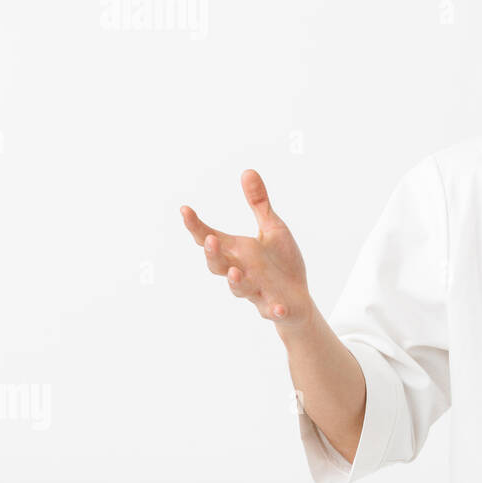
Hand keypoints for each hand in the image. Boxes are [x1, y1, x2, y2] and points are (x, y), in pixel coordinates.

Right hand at [181, 170, 313, 327]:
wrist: (297, 299)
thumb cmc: (280, 263)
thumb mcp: (272, 229)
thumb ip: (259, 204)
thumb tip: (248, 170)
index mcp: (237, 251)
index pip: (210, 238)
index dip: (195, 226)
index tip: (185, 209)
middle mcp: (241, 271)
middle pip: (217, 265)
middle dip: (212, 254)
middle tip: (210, 240)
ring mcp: (256, 291)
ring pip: (239, 289)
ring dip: (236, 281)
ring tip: (235, 272)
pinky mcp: (274, 307)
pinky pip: (272, 311)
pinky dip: (274, 310)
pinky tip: (279, 308)